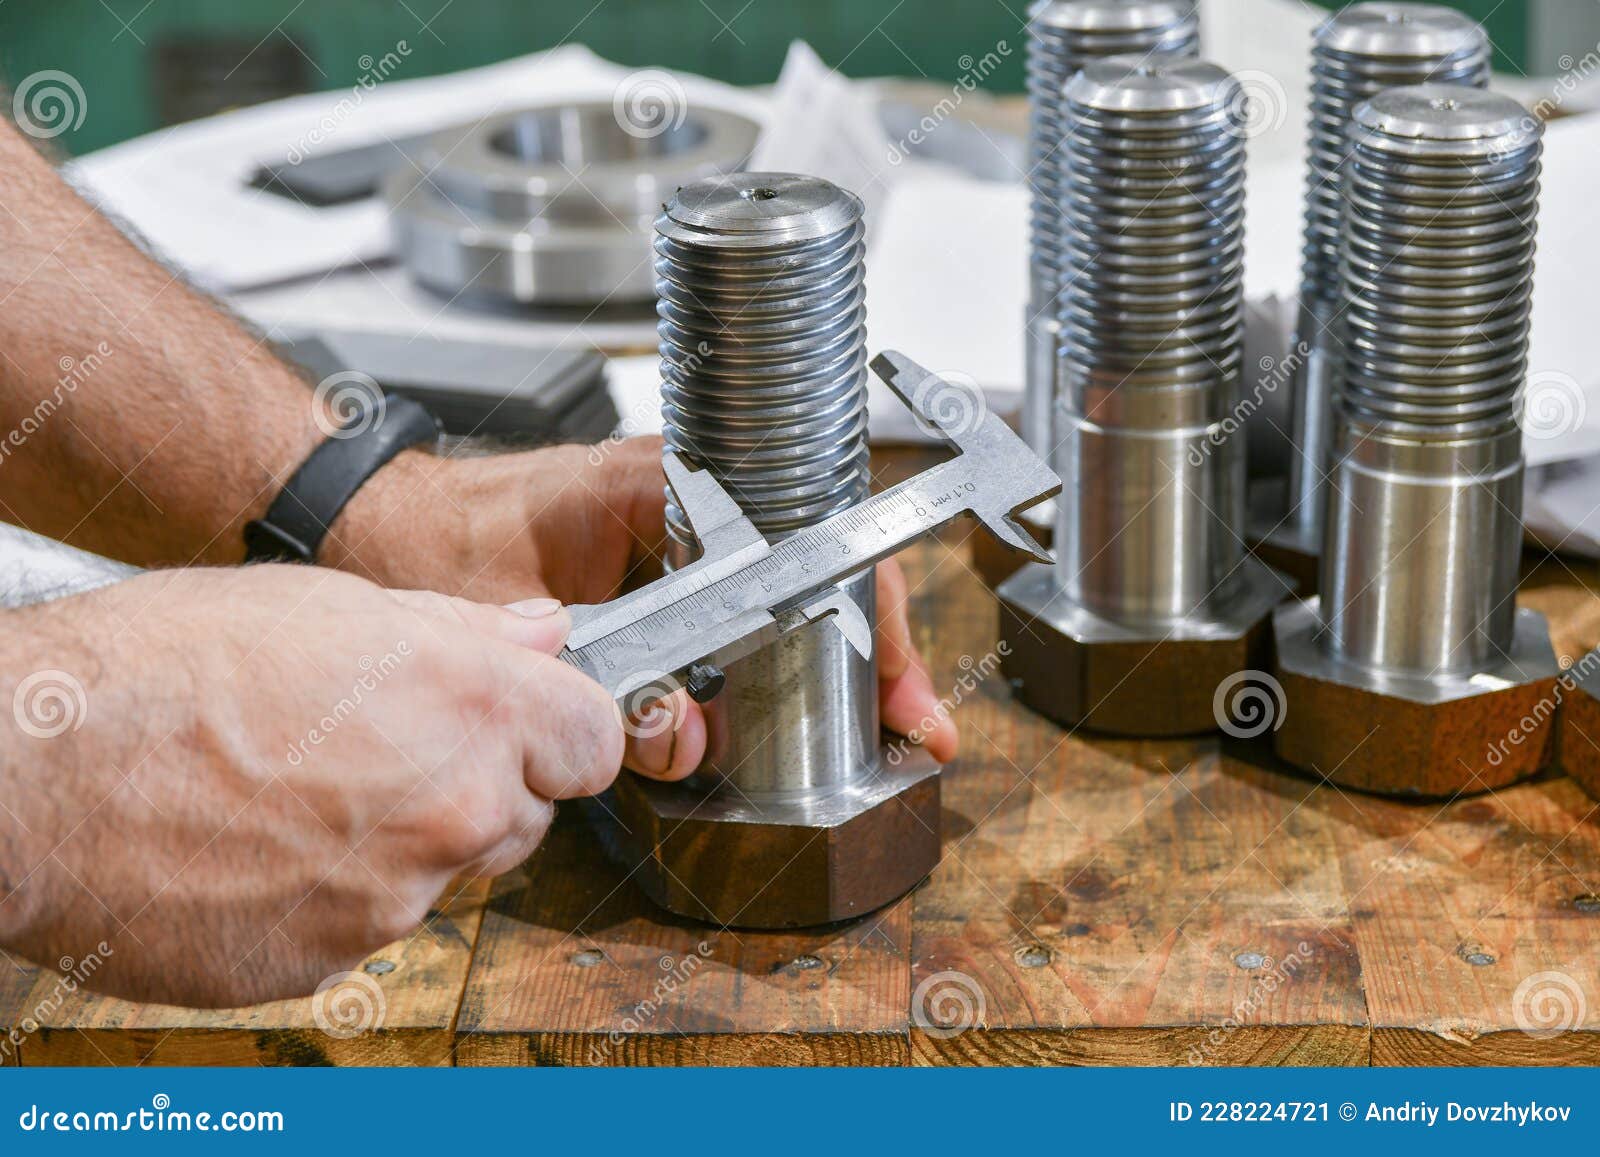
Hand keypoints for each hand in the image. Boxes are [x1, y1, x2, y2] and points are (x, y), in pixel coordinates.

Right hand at [0, 565, 619, 1006]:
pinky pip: (370, 926)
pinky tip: (265, 846)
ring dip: (405, 841)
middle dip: (482, 783)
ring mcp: (395, 898)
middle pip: (527, 812)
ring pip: (445, 871)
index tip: (536, 727)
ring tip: (302, 791)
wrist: (36, 774)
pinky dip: (337, 894)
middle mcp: (451, 811)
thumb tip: (539, 637)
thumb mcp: (329, 605)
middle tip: (387, 747)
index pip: (595, 740)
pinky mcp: (332, 960)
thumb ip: (461, 630)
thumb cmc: (162, 672)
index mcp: (469, 708)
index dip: (563, 730)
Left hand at [323, 437, 960, 777]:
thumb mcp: (524, 624)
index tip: (899, 690)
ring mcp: (683, 534)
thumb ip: (609, 685)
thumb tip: (685, 739)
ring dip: (834, 668)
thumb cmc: (437, 540)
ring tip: (877, 730)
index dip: (870, 621)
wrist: (385, 525)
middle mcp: (692, 500)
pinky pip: (743, 616)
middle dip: (876, 658)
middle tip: (913, 729)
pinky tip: (795, 715)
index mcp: (669, 485)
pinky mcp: (663, 567)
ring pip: (792, 598)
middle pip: (824, 572)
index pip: (811, 540)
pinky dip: (774, 667)